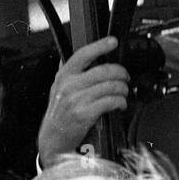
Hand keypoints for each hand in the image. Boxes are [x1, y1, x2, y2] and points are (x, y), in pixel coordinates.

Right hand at [36, 37, 127, 165]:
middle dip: (121, 73)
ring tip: (123, 93)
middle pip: (104, 70)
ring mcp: (77, 99)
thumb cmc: (59, 113)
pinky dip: (121, 102)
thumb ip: (69, 73)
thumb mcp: (58, 88)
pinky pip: (111, 101)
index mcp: (64, 75)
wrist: (53, 138)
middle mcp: (69, 85)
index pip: (83, 54)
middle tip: (125, 77)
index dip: (100, 46)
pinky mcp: (85, 113)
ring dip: (123, 89)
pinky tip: (120, 104)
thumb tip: (85, 56)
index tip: (113, 41)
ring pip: (111, 86)